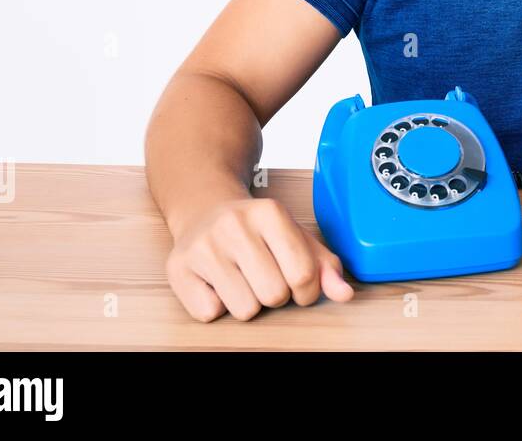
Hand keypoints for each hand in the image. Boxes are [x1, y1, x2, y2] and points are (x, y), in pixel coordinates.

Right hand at [165, 196, 353, 321]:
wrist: (204, 209)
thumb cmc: (258, 230)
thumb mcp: (296, 237)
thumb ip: (325, 266)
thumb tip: (344, 294)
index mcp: (269, 213)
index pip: (302, 274)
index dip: (306, 291)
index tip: (298, 284)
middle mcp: (233, 225)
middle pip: (273, 295)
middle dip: (276, 296)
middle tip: (265, 277)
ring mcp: (203, 245)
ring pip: (244, 309)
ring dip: (247, 302)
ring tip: (241, 278)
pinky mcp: (177, 267)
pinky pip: (210, 313)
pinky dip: (217, 305)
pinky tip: (217, 281)